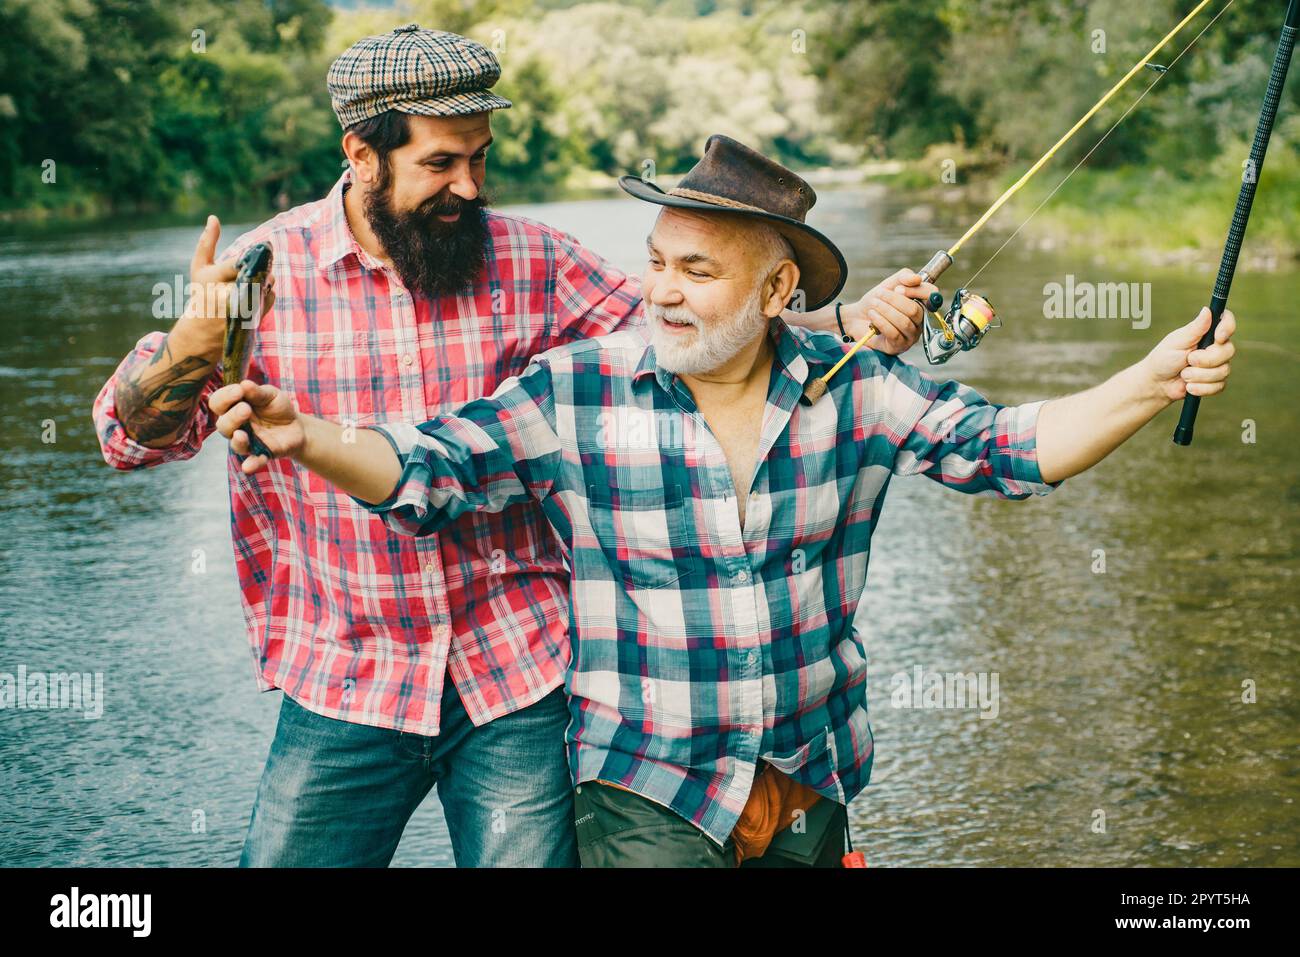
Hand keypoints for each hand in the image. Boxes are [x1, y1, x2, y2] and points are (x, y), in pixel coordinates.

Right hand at [180, 215, 269, 357]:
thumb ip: (207, 242)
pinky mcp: (257, 315)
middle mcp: (229, 294)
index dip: (249, 256)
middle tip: (254, 264)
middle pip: (257, 270)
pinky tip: (254, 294)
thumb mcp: (199, 267)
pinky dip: (265, 290)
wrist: (205, 330)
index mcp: (213, 279)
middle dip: (258, 265)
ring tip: (250, 281)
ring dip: (263, 278)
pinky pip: (270, 294)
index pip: (240, 261)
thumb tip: (214, 217)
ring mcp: (245, 307)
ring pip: (267, 281)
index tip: (254, 252)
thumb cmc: (202, 292)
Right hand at [209, 379, 303, 473]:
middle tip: (246, 409)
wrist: (297, 426)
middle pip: (223, 425)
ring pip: (235, 443)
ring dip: (238, 439)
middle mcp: (236, 426)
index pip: (218, 403)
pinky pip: (254, 461)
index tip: (238, 391)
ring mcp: (248, 441)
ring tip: (242, 433)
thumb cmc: (277, 407)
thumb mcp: (271, 395)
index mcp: (233, 407)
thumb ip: (258, 392)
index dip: (224, 397)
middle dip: (232, 417)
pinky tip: (248, 467)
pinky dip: (251, 464)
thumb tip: (244, 384)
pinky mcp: (262, 453)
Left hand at [840, 269, 937, 353]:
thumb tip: (917, 279)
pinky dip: (881, 321)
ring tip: (873, 304)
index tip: (898, 288)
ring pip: (904, 322)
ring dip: (885, 310)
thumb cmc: (877, 301)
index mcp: (922, 304)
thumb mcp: (890, 284)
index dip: (916, 291)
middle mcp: (920, 321)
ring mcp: (911, 336)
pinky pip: (893, 333)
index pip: (931, 296)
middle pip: (915, 310)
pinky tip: (872, 315)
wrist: (857, 317)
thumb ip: (904, 277)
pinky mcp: (898, 346)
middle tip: (879, 294)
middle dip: (894, 300)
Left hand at [1142, 307, 1236, 401]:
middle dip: (1206, 360)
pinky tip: (1189, 387)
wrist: (1157, 384)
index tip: (1218, 337)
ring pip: (1223, 370)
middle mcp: (1216, 347)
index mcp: (1207, 333)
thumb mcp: (1177, 342)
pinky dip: (1201, 388)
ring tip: (1183, 375)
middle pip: (1228, 351)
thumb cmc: (1164, 358)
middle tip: (1188, 360)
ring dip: (1199, 376)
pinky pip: (1218, 385)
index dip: (1227, 328)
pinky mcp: (1216, 381)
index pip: (1227, 322)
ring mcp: (1218, 365)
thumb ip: (1195, 328)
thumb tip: (1207, 309)